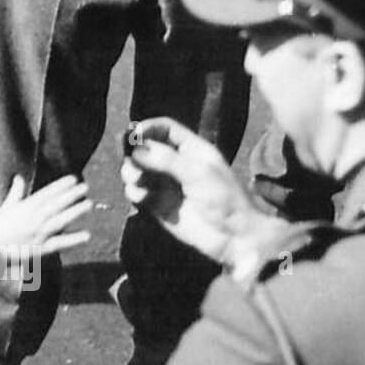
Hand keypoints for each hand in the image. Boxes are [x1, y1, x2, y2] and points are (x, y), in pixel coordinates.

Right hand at [0, 175, 91, 256]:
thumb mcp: (6, 206)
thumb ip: (16, 191)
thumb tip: (18, 177)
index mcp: (26, 207)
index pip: (47, 193)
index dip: (61, 185)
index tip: (73, 178)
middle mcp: (34, 218)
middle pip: (56, 204)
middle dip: (71, 195)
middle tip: (85, 187)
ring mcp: (39, 233)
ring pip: (60, 220)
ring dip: (75, 212)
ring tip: (89, 204)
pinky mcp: (41, 248)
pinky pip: (60, 243)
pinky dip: (73, 239)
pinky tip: (86, 235)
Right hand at [123, 117, 288, 280]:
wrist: (233, 236)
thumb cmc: (224, 199)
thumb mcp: (198, 173)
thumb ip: (167, 159)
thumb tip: (137, 150)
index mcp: (192, 149)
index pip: (165, 129)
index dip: (147, 128)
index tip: (132, 134)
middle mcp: (176, 164)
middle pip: (145, 149)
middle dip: (134, 153)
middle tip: (132, 163)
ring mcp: (166, 185)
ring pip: (138, 171)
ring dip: (131, 173)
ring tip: (136, 180)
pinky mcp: (158, 206)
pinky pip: (138, 193)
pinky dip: (134, 192)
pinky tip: (140, 197)